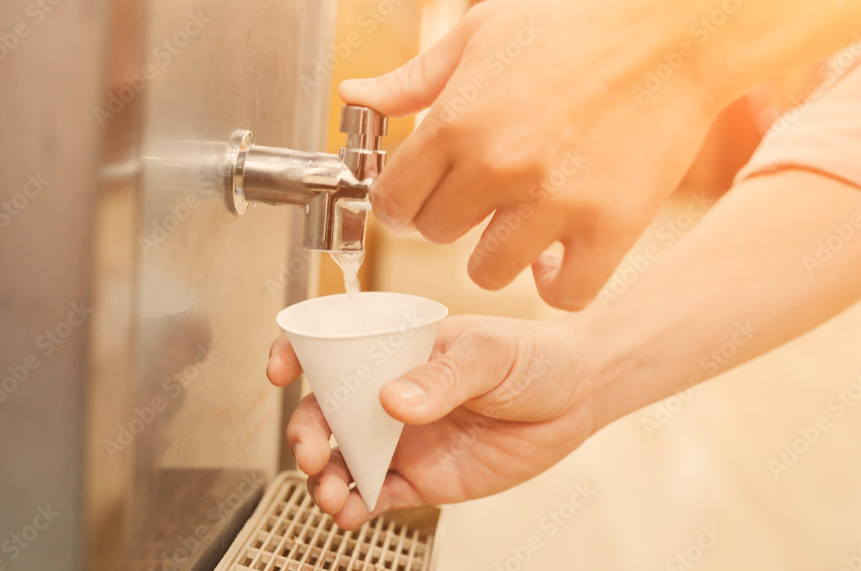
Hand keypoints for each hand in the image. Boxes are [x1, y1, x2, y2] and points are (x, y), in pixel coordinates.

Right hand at [267, 315, 595, 529]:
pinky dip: (356, 507)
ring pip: (344, 460)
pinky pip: (377, 495)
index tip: (282, 370)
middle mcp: (390, 395)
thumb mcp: (490, 353)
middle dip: (305, 434)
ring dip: (325, 479)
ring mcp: (403, 439)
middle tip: (312, 454)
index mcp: (397, 351)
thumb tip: (393, 401)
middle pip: (325, 412)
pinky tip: (351, 514)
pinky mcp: (423, 479)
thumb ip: (442, 377)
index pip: (334, 347)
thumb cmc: (535, 357)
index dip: (297, 354)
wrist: (578, 399)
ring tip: (332, 495)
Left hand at [341, 0, 723, 309]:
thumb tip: (354, 97)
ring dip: (495, 253)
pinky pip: (564, 294)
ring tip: (518, 223)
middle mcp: (498, 168)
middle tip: (475, 197)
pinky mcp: (610, 226)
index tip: (415, 196)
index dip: (398, 200)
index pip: (393, 200)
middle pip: (435, 234)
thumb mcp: (480, 31)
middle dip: (447, 217)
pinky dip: (556, 283)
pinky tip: (558, 255)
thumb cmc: (575, 20)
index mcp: (456, 121)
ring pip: (488, 272)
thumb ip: (412, 78)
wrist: (675, 25)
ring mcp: (554, 203)